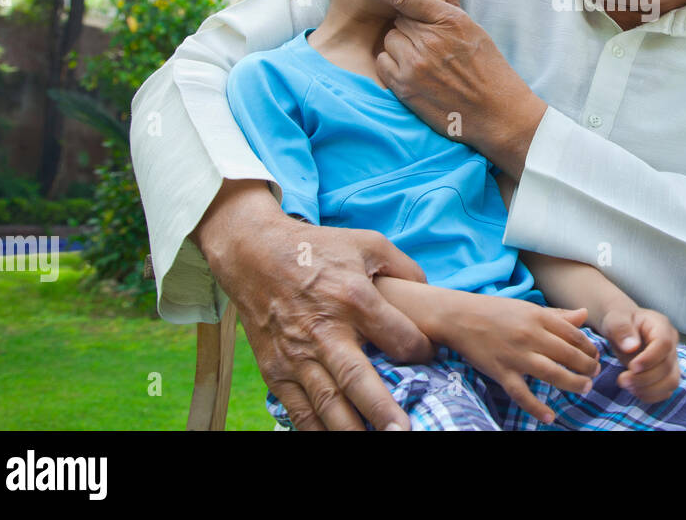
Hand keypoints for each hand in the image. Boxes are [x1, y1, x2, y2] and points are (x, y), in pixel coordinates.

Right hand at [194, 179, 433, 430]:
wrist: (253, 254)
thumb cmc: (318, 249)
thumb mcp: (368, 244)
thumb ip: (405, 269)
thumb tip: (430, 297)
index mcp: (353, 298)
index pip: (398, 337)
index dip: (421, 352)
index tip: (432, 359)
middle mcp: (325, 330)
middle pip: (358, 379)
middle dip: (382, 411)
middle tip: (404, 432)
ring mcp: (297, 354)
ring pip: (327, 402)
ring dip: (351, 429)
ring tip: (378, 442)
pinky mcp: (275, 369)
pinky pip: (298, 409)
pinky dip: (315, 430)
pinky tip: (335, 438)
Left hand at [354, 0, 546, 177]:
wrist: (497, 113)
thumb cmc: (490, 71)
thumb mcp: (476, 32)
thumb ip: (453, 9)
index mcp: (449, 20)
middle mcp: (429, 40)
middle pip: (398, 21)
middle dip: (409, 29)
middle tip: (430, 45)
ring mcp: (414, 64)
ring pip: (389, 41)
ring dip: (401, 48)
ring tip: (425, 62)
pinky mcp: (404, 87)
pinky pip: (383, 63)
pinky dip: (393, 66)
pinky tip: (413, 74)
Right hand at [427, 291, 601, 424]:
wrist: (459, 316)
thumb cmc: (496, 311)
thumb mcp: (528, 308)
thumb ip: (558, 315)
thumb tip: (585, 315)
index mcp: (538, 317)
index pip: (574, 334)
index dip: (589, 347)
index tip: (595, 356)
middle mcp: (530, 335)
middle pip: (568, 354)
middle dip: (587, 366)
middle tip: (595, 374)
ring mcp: (515, 355)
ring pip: (552, 373)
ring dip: (573, 383)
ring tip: (585, 388)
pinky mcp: (500, 372)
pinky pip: (521, 393)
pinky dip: (536, 407)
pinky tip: (549, 417)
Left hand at [598, 306, 680, 404]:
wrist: (622, 329)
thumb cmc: (619, 321)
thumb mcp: (614, 320)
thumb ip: (621, 329)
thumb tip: (631, 346)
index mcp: (661, 325)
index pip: (664, 344)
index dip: (650, 359)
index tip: (632, 367)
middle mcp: (671, 343)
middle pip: (667, 366)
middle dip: (644, 378)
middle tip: (622, 380)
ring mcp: (672, 360)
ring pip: (671, 381)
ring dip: (649, 389)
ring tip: (627, 385)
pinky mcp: (667, 374)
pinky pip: (667, 390)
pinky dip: (651, 395)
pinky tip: (635, 390)